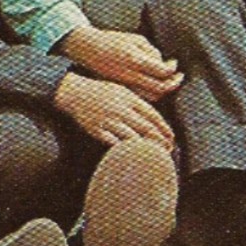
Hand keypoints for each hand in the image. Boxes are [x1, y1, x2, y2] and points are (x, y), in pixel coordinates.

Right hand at [53, 72, 174, 149]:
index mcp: (129, 99)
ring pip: (133, 137)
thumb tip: (155, 118)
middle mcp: (121, 109)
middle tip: (168, 149)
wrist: (75, 92)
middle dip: (160, 140)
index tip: (171, 136)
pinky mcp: (97, 130)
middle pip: (146, 128)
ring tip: (154, 155)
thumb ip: (138, 103)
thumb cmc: (100, 92)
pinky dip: (125, 150)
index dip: (164, 128)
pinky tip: (133, 155)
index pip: (153, 115)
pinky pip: (114, 143)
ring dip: (146, 148)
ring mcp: (109, 120)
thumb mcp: (122, 91)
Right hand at [61, 27, 183, 101]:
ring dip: (164, 91)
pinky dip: (152, 95)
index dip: (173, 68)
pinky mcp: (120, 91)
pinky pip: (141, 99)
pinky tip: (153, 87)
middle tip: (178, 77)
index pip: (163, 71)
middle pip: (160, 88)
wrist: (87, 49)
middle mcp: (130, 76)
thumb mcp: (134, 39)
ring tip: (167, 82)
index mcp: (134, 60)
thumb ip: (152, 51)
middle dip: (174, 83)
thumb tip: (164, 64)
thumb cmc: (112, 41)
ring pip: (152, 97)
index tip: (174, 63)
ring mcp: (124, 85)